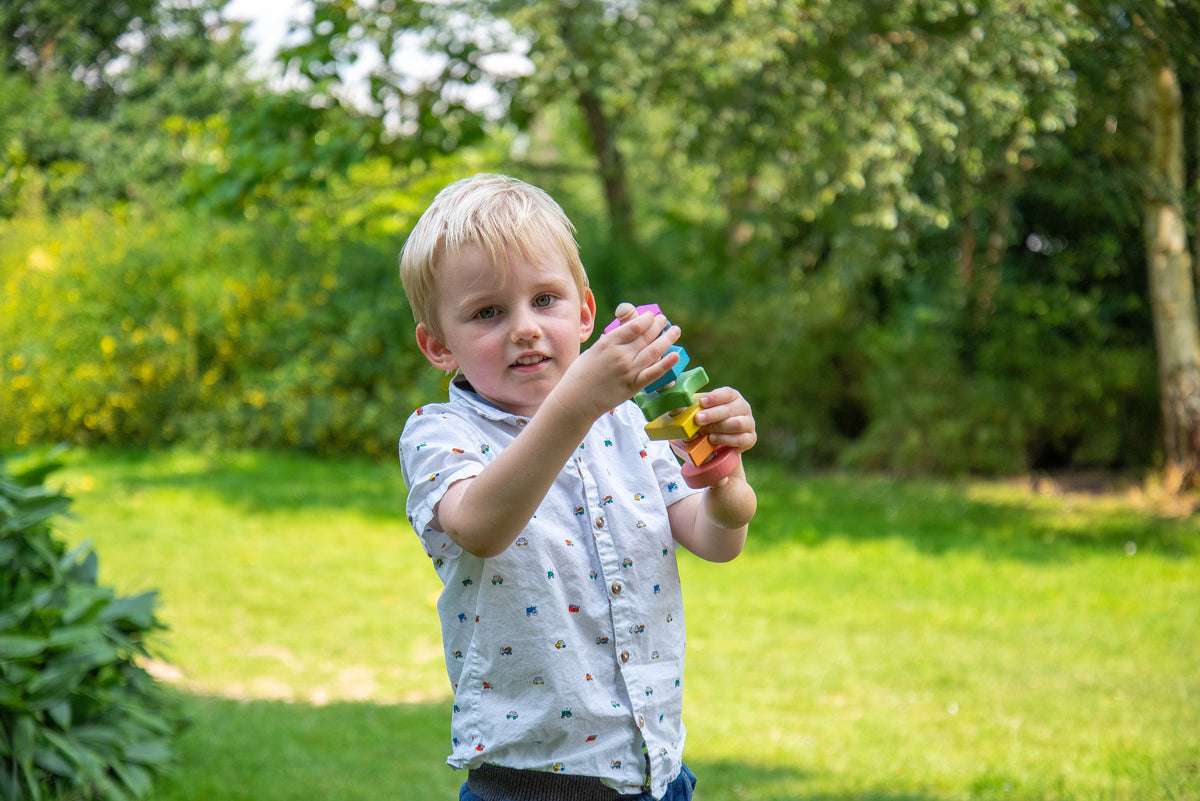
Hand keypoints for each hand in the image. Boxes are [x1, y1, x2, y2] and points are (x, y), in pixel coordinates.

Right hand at [552, 306, 681, 419]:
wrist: (576, 401)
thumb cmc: (579, 374)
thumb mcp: (592, 351)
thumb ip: (610, 341)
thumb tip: (626, 332)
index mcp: (608, 343)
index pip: (635, 326)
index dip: (647, 319)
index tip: (652, 316)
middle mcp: (621, 355)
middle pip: (646, 336)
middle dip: (658, 326)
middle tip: (664, 320)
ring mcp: (629, 371)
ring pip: (653, 351)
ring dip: (667, 339)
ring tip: (675, 331)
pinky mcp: (633, 386)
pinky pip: (654, 373)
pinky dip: (666, 364)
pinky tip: (676, 355)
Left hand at [690, 386, 756, 455]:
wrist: (719, 442)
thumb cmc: (707, 422)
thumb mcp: (699, 412)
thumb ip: (692, 409)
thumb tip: (678, 408)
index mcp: (732, 396)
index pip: (726, 393)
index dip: (714, 397)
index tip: (701, 402)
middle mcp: (743, 407)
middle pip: (730, 410)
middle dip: (713, 415)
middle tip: (698, 419)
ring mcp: (749, 423)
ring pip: (737, 424)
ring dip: (718, 428)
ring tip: (704, 431)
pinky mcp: (750, 439)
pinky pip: (741, 439)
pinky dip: (725, 439)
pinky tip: (713, 439)